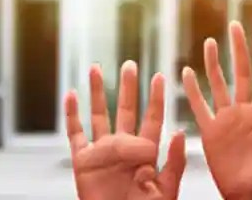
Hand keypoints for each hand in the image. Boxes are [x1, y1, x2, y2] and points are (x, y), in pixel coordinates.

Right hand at [66, 62, 185, 199]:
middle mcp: (124, 147)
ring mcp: (102, 153)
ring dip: (98, 92)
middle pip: (126, 110)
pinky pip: (75, 134)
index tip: (160, 76)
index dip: (155, 98)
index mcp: (146, 152)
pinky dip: (72, 115)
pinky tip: (71, 96)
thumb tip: (179, 132)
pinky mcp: (82, 162)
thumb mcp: (167, 190)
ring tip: (96, 68)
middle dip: (128, 87)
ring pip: (99, 115)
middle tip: (130, 64)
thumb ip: (174, 162)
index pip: (152, 118)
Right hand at [182, 22, 251, 199]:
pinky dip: (192, 90)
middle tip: (235, 25)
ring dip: (214, 64)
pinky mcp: (209, 133)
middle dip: (238, 49)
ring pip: (217, 85)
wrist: (248, 196)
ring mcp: (225, 121)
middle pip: (239, 73)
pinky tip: (186, 71)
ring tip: (211, 41)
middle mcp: (242, 112)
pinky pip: (199, 107)